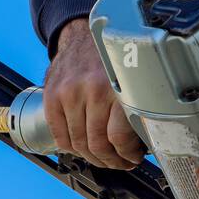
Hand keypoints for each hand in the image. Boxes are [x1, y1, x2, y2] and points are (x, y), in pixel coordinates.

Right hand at [42, 18, 144, 168]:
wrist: (83, 36)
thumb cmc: (109, 60)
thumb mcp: (130, 80)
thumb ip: (135, 108)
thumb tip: (146, 142)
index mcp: (118, 85)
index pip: (119, 137)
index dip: (127, 155)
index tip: (133, 157)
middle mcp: (92, 88)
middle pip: (98, 144)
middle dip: (112, 161)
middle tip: (120, 162)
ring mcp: (69, 94)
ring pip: (80, 144)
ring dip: (93, 158)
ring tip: (104, 156)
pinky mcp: (52, 97)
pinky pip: (60, 136)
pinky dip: (72, 148)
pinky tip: (83, 148)